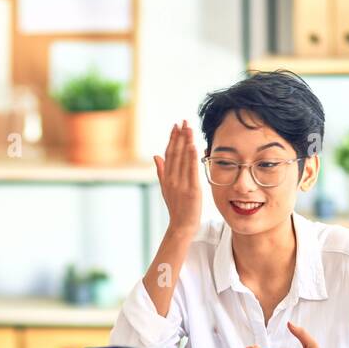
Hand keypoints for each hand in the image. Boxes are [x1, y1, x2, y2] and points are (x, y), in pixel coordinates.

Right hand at [154, 121, 202, 239]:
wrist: (181, 226)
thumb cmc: (177, 208)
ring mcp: (181, 184)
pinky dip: (192, 157)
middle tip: (183, 121)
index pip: (169, 154)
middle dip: (179, 136)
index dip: (172, 139)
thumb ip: (161, 171)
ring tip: (189, 127)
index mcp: (166, 178)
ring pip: (183, 159)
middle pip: (176, 153)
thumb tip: (155, 156)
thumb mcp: (166, 189)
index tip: (176, 126)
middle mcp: (172, 179)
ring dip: (186, 142)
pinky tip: (193, 145)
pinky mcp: (191, 189)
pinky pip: (191, 170)